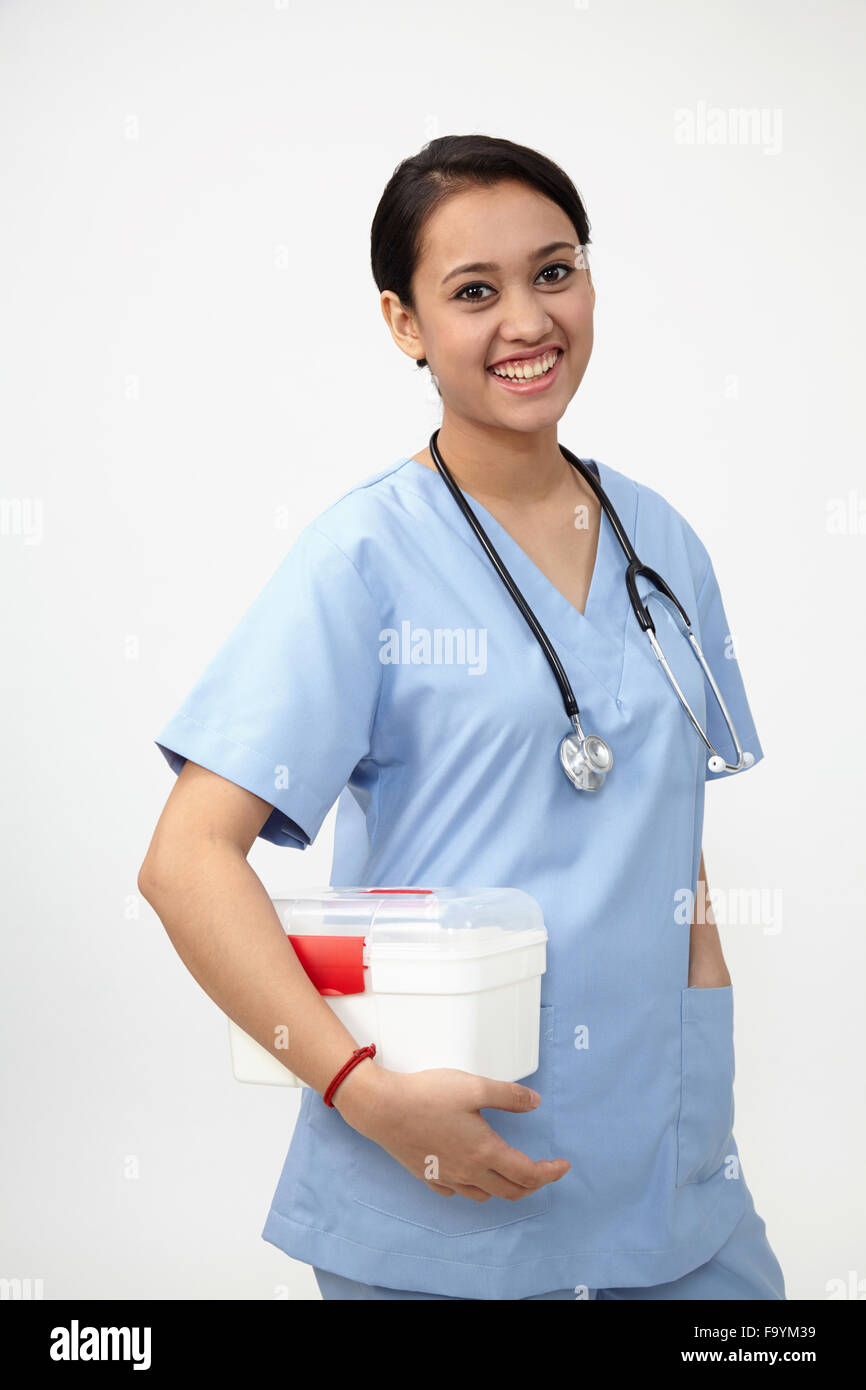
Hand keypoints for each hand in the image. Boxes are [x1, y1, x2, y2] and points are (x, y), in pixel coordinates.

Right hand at [334, 1063, 570, 1202]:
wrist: (382, 1108)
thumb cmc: (427, 1096)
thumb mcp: (474, 1087)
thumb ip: (509, 1096)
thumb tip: (535, 1103)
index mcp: (485, 1152)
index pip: (528, 1174)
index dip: (550, 1173)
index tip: (563, 1166)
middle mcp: (468, 1172)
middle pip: (510, 1191)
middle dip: (533, 1184)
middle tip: (543, 1171)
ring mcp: (446, 1177)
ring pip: (484, 1194)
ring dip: (504, 1187)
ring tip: (509, 1171)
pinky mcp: (427, 1175)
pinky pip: (456, 1191)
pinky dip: (471, 1187)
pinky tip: (469, 1174)